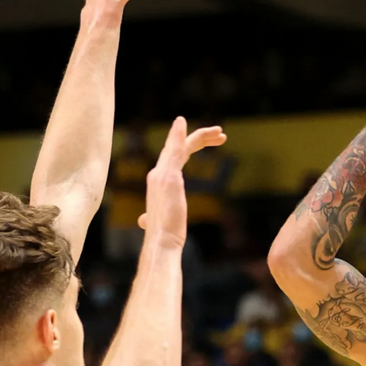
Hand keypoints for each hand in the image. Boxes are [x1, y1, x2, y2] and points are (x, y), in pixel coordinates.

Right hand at [138, 118, 225, 246]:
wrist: (161, 243)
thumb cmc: (164, 235)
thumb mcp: (158, 221)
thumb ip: (150, 218)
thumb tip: (143, 221)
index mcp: (157, 182)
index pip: (174, 158)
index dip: (189, 146)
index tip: (209, 141)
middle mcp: (156, 174)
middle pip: (178, 148)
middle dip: (200, 139)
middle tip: (221, 135)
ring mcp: (161, 174)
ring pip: (180, 146)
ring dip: (201, 136)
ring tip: (220, 132)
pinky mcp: (168, 177)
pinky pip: (174, 150)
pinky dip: (178, 135)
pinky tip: (183, 123)